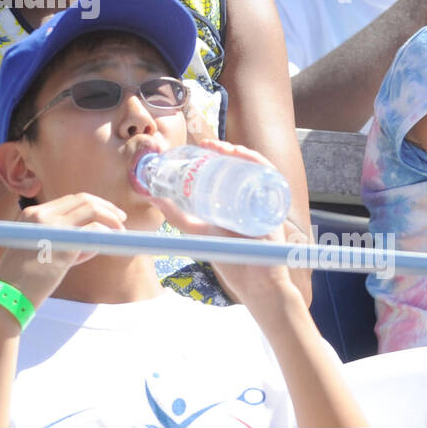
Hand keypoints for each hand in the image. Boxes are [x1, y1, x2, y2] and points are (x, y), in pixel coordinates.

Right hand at [0, 192, 126, 307]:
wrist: (8, 297)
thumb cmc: (22, 280)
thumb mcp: (37, 250)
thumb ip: (62, 239)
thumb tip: (93, 236)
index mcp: (31, 214)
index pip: (69, 200)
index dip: (92, 204)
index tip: (106, 214)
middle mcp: (41, 215)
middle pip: (82, 199)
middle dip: (105, 206)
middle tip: (121, 218)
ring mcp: (52, 227)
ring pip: (91, 209)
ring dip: (111, 217)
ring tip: (121, 231)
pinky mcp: (64, 244)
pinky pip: (94, 230)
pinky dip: (107, 234)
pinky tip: (113, 242)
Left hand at [145, 139, 297, 306]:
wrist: (252, 282)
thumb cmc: (230, 257)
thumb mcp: (198, 230)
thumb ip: (177, 215)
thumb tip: (151, 197)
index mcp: (239, 197)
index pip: (233, 167)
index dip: (220, 151)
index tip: (201, 145)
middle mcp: (254, 196)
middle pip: (245, 164)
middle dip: (227, 148)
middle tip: (207, 144)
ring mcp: (266, 201)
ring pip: (259, 167)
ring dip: (243, 153)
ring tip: (223, 149)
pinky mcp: (275, 209)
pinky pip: (274, 180)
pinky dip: (261, 165)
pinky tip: (245, 159)